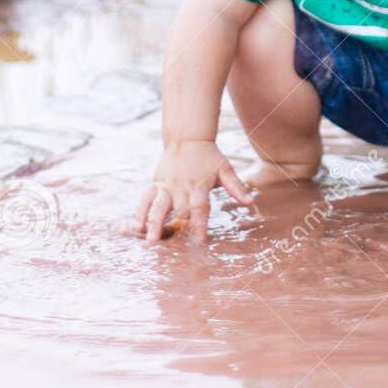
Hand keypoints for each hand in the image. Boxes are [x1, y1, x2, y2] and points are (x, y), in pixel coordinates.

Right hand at [134, 140, 254, 242]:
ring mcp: (166, 186)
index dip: (199, 225)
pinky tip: (137, 227)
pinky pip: (146, 199)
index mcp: (198, 185)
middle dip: (177, 229)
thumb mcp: (225, 169)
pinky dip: (140, 213)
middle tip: (174, 250)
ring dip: (154, 224)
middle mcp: (180, 187)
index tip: (200, 242)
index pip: (199, 208)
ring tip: (150, 240)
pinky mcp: (156, 184)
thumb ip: (236, 187)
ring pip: (158, 207)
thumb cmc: (209, 156)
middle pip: (178, 211)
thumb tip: (250, 201)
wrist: (187, 137)